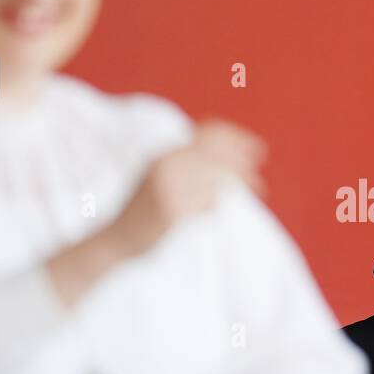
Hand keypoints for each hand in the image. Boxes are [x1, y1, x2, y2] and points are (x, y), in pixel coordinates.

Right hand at [47, 121, 264, 307]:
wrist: (114, 240)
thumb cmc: (144, 210)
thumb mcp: (161, 176)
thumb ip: (190, 164)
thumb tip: (235, 158)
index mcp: (165, 153)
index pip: (209, 133)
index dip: (237, 138)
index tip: (258, 149)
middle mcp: (166, 166)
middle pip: (218, 155)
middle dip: (244, 165)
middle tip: (259, 180)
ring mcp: (168, 189)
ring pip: (217, 180)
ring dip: (240, 186)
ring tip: (255, 191)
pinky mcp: (170, 213)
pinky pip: (207, 205)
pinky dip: (214, 207)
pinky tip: (212, 211)